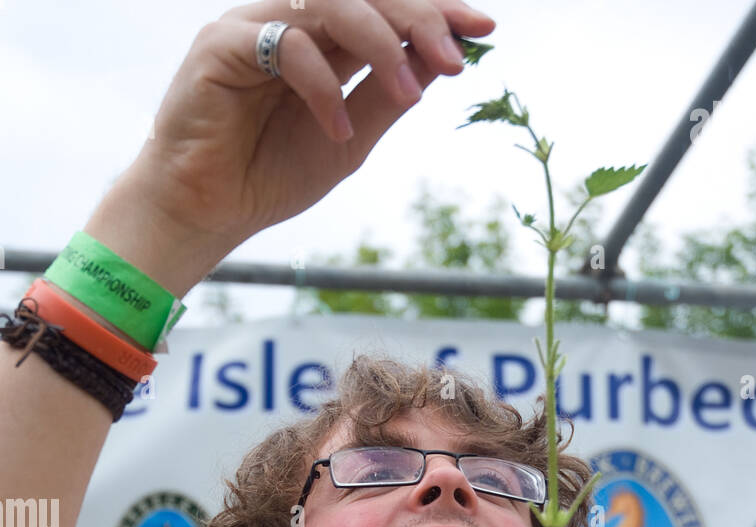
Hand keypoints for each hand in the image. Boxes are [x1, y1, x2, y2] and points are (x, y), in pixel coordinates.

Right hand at [87, 0, 494, 295]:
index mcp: (323, 39)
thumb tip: (439, 61)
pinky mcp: (221, 45)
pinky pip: (285, 45)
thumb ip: (387, 96)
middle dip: (419, 18)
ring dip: (381, 43)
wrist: (206, 212)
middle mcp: (290, 21)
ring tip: (411, 92)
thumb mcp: (349, 140)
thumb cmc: (268, 176)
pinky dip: (321, 85)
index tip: (484, 29)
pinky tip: (335, 128)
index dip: (435, 9)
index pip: (385, 6)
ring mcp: (254, 25)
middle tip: (457, 55)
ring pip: (330, 3)